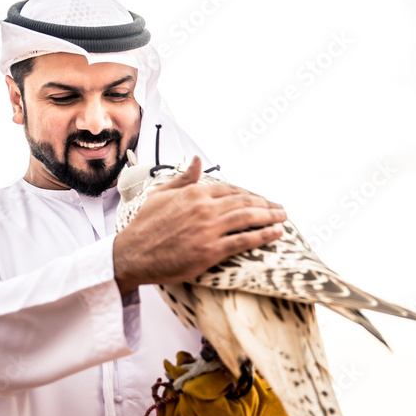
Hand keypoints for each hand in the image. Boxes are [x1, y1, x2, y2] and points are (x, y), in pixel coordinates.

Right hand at [113, 156, 285, 294]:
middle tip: (279, 208)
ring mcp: (209, 229)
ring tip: (283, 218)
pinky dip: (263, 236)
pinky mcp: (211, 250)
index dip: (249, 195)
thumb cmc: (144, 226)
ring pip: (249, 218)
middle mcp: (204, 207)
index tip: (260, 200)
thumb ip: (184, 178)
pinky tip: (276, 234)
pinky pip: (244, 240)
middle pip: (245, 202)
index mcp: (194, 193)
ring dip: (270, 217)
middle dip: (266, 204)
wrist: (132, 254)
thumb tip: (198, 161)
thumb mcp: (161, 194)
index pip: (231, 190)